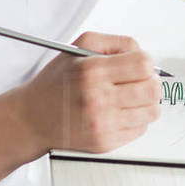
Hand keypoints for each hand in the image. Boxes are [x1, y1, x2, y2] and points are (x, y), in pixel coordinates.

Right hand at [12, 32, 161, 153]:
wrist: (32, 118)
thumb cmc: (55, 83)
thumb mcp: (78, 48)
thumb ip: (114, 43)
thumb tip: (141, 51)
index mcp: (92, 71)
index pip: (143, 64)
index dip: (145, 62)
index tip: (139, 65)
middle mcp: (97, 98)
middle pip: (152, 89)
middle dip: (150, 82)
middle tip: (140, 81)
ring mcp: (102, 123)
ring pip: (151, 111)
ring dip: (146, 102)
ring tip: (130, 98)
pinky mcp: (105, 142)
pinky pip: (140, 129)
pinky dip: (136, 119)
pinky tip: (120, 112)